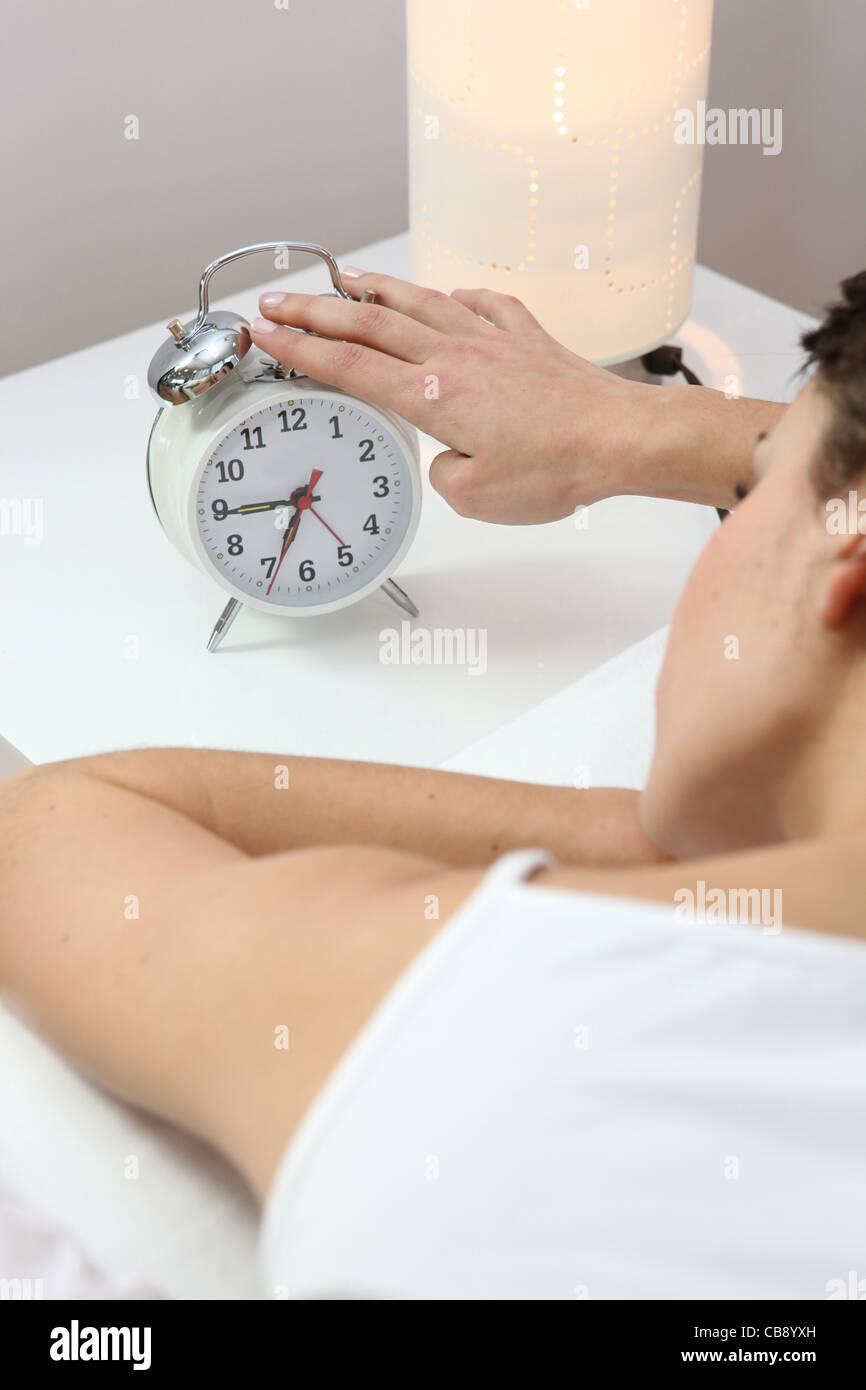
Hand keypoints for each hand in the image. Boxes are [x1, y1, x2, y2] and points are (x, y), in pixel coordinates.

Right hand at [250, 272, 659, 523]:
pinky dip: (454, 296)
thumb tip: (445, 456)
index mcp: (434, 395)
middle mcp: (456, 355)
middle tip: (277, 301)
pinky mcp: (527, 336)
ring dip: (373, 290)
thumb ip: (442, 473)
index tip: (266, 334)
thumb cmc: (557, 468)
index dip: (300, 351)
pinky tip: (447, 295)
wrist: (620, 438)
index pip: (350, 367)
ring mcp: (492, 339)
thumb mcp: (476, 497)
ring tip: (343, 281)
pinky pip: (482, 304)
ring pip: (418, 302)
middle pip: (369, 324)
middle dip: (314, 310)